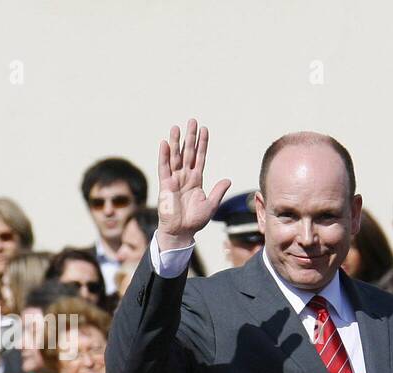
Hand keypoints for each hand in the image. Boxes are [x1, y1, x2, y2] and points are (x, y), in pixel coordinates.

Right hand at [156, 119, 231, 249]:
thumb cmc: (195, 220)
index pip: (200, 158)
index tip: (205, 129)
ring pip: (175, 156)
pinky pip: (164, 168)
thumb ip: (218, 191)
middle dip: (190, 137)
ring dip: (176, 142)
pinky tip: (165, 144)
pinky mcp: (165, 185)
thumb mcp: (211, 205)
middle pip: (188, 152)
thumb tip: (228, 180)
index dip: (202, 144)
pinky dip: (164, 156)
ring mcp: (174, 179)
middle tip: (192, 121)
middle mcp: (185, 176)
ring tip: (177, 127)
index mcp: (196, 180)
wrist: (181, 232)